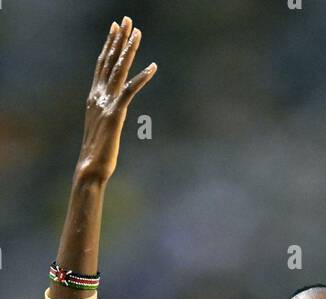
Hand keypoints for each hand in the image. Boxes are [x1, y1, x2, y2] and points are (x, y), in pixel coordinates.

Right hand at [77, 16, 155, 182]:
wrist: (89, 168)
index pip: (102, 65)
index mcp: (94, 97)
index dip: (109, 45)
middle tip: (126, 19)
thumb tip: (113, 111)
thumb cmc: (97, 153)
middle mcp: (98, 96)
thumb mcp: (101, 127)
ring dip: (129, 50)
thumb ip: (107, 114)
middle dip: (119, 39)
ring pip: (119, 70)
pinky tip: (152, 67)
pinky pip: (129, 91)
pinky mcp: (115, 115)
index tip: (115, 28)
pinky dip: (142, 78)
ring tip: (137, 32)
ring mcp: (106, 104)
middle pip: (109, 61)